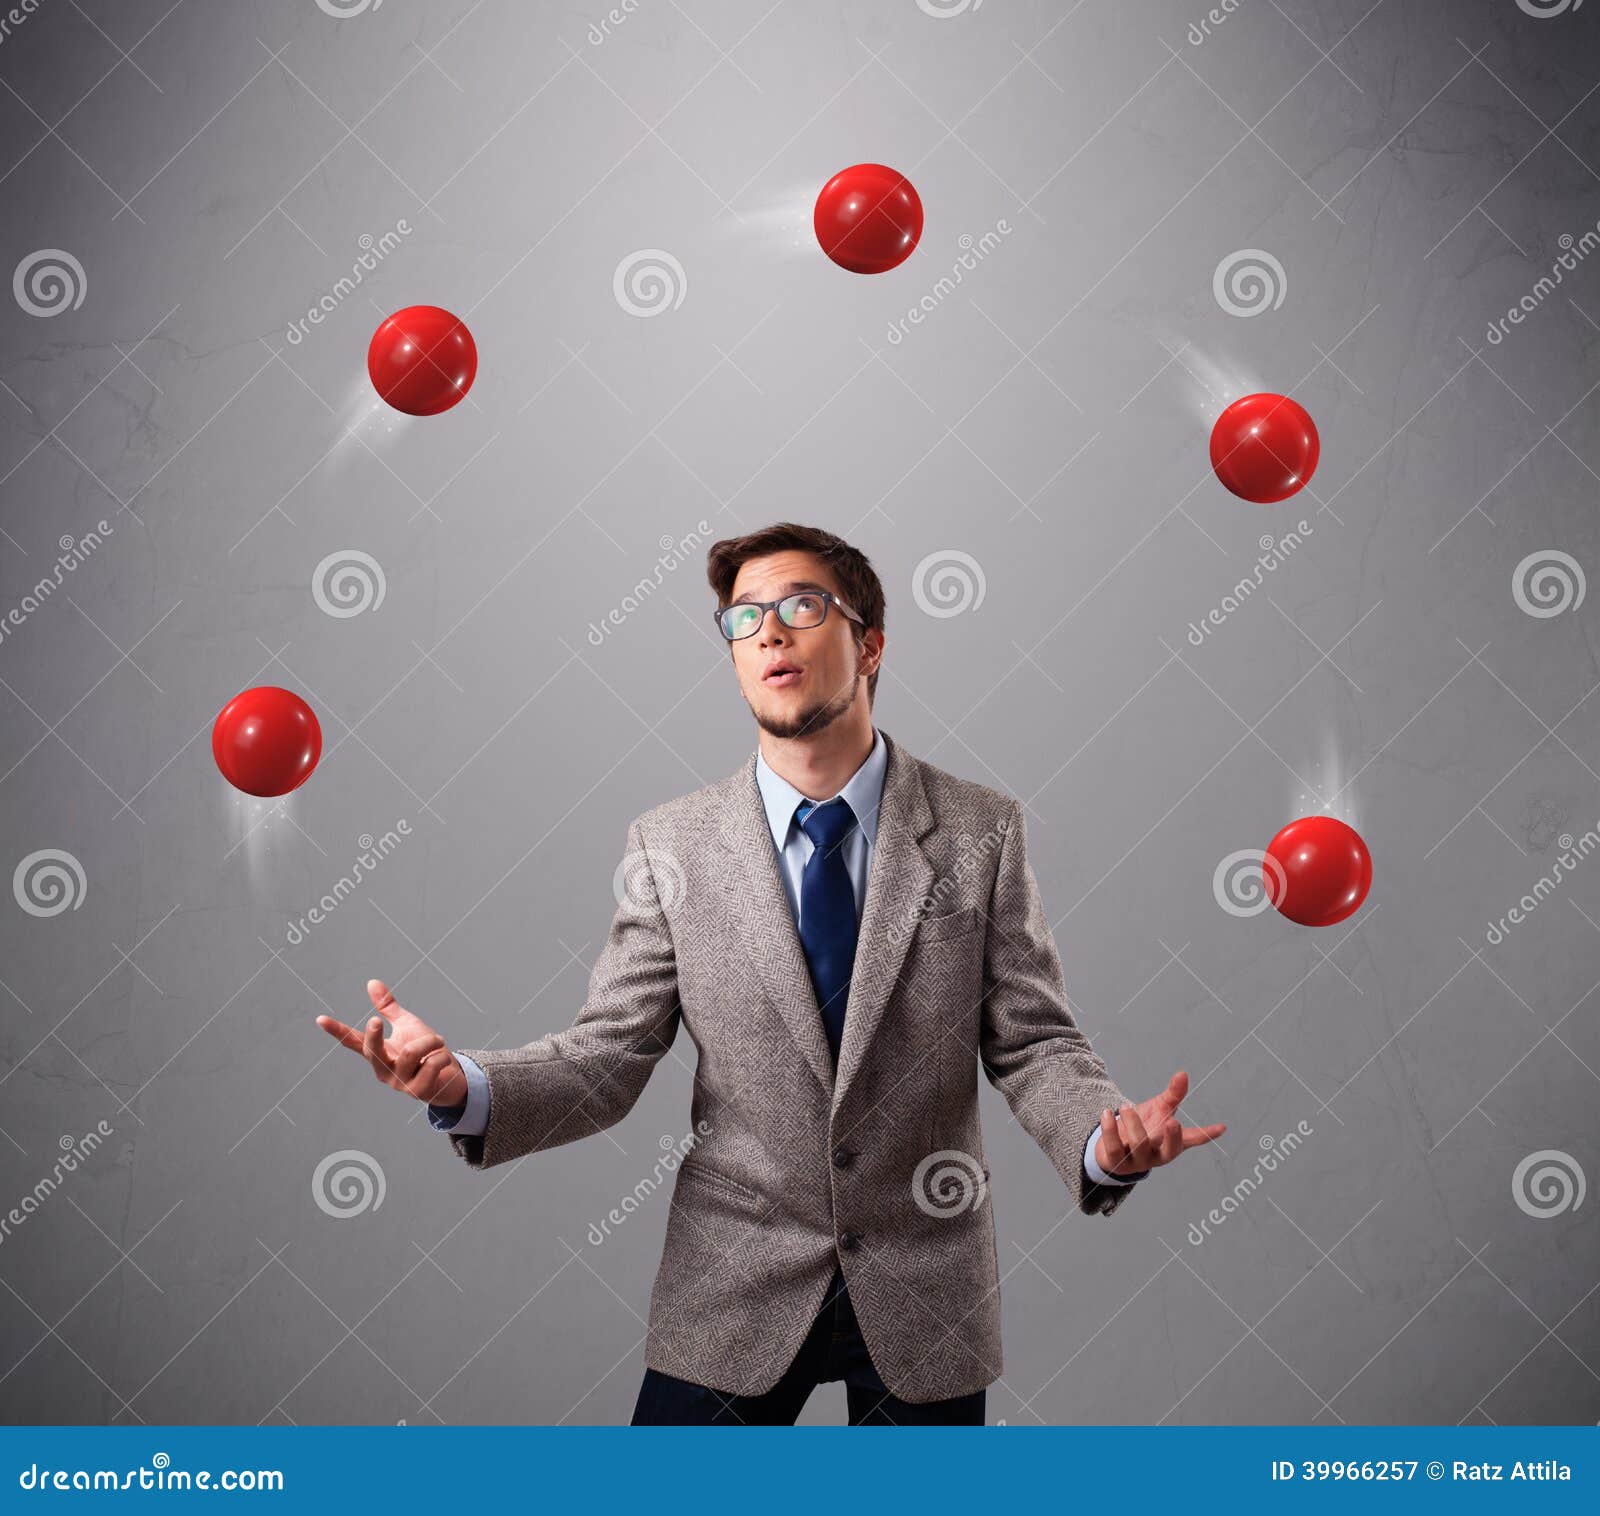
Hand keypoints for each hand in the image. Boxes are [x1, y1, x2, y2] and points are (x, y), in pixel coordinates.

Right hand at [315, 979, 467, 1106]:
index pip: (352, 1041)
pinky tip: (442, 1060)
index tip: (320, 1018)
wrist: (450, 1075)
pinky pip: (430, 1063)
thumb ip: (387, 1007)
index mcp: (378, 1053)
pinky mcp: (416, 1091)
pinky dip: (441, 1055)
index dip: (336, 1030)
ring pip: (410, 1052)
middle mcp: (383, 1070)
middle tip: (375, 1020)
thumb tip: (371, 982)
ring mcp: (398, 1083)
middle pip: (371, 1051)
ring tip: (438, 1041)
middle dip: (373, 1035)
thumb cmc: (426, 1050)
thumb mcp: (406, 1024)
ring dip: (430, 1041)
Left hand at [1094, 1070, 1224, 1178]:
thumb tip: (1183, 1074)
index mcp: (1171, 1143)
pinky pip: (1114, 1148)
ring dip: (1133, 1123)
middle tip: (1171, 1121)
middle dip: (1172, 1137)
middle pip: (1169, 1151)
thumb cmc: (1142, 1127)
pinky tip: (1107, 1114)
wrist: (1112, 1146)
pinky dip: (1110, 1129)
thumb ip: (1172, 1095)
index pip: (1191, 1139)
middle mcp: (1158, 1155)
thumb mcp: (1158, 1110)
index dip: (1206, 1134)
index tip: (1222, 1127)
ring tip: (1126, 1107)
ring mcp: (1138, 1161)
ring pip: (1139, 1145)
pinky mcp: (1117, 1162)